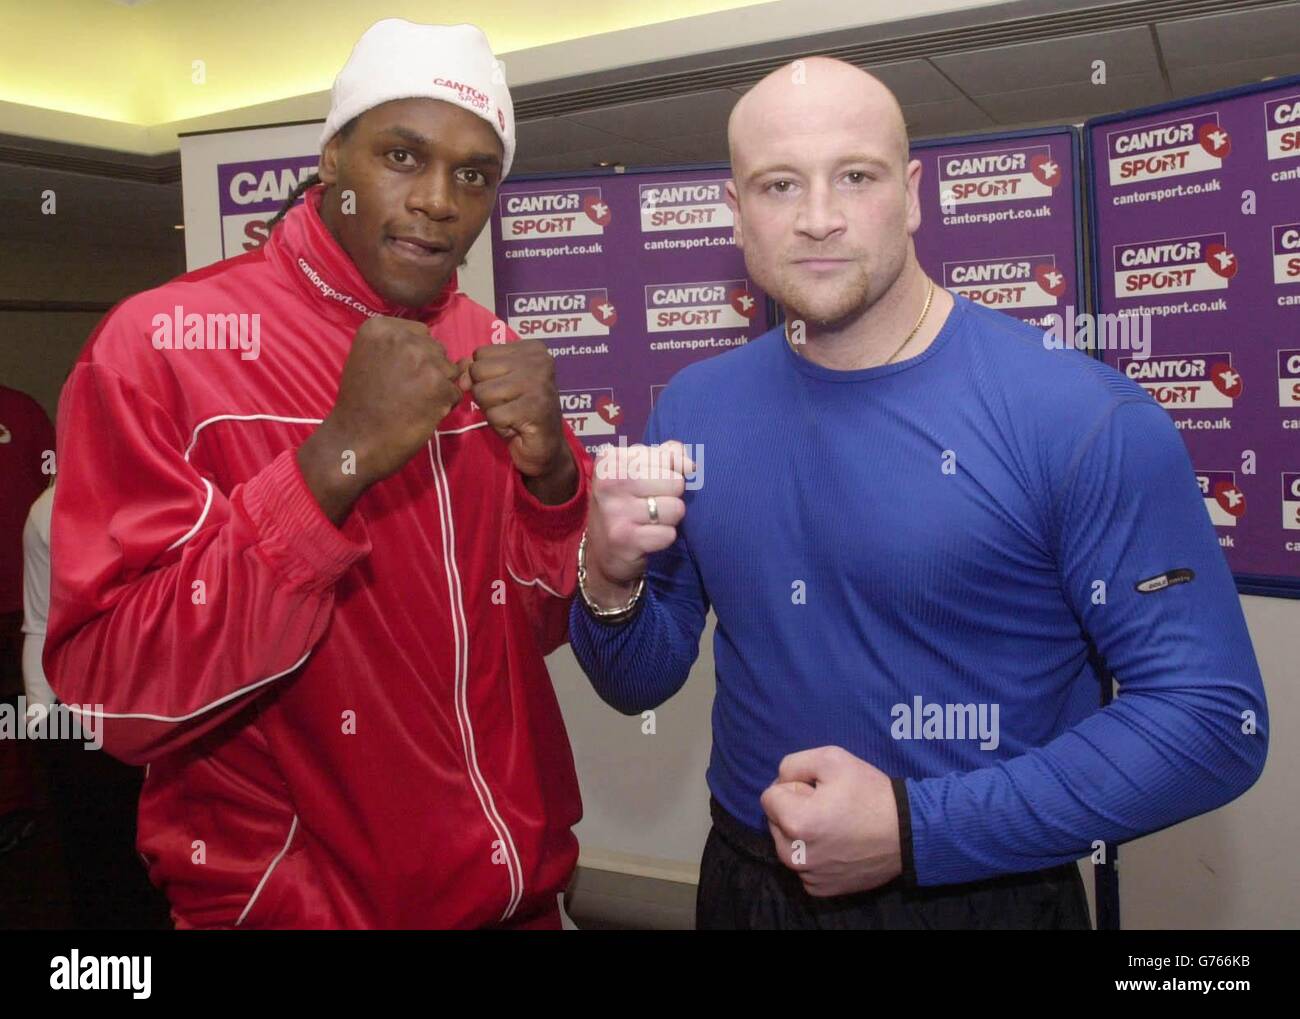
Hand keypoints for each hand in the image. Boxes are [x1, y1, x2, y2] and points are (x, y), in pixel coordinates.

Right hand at [298, 315, 462, 522]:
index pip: (420, 333)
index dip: (415, 357)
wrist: (353, 441)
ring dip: (438, 388)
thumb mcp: (371, 362)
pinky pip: (455, 392)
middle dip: (428, 370)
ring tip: (412, 404)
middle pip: (436, 350)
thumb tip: (460, 358)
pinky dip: (443, 406)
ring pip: (449, 370)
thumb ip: (406, 351)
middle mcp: (403, 338)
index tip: (396, 375)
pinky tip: (421, 415)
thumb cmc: (359, 405)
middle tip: (404, 393)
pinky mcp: (439, 386)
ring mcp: (423, 361)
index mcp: (380, 327)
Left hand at [462, 339, 575, 503]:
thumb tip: (461, 373)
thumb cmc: (519, 412)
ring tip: (512, 415)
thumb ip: (476, 370)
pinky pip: (493, 414)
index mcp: (532, 348)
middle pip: (479, 370)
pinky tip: (517, 426)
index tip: (507, 389)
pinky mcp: (534, 408)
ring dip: (492, 410)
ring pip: (483, 392)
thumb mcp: (496, 383)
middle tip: (508, 404)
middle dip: (485, 393)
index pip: (481, 353)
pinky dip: (500, 426)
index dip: (485, 377)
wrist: (545, 447)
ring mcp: (538, 383)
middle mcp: (539, 361)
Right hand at [583, 441, 692, 606]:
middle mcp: (609, 482)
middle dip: (673, 496)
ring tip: (651, 520)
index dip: (671, 471)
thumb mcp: (640, 470)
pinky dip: (665, 537)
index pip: (667, 456)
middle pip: (675, 482)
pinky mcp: (623, 538)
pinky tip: (647, 537)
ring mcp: (614, 511)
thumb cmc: (627, 502)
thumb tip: (690, 466)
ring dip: (670, 518)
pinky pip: (668, 534)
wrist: (604, 550)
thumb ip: (668, 455)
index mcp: (611, 459)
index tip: (654, 482)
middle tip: (653, 504)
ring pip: (675, 508)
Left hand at [760, 746, 902, 896]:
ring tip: (835, 825)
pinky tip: (838, 845)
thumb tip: (780, 782)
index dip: (795, 787)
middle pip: (776, 822)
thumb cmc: (870, 793)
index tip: (820, 791)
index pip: (769, 796)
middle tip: (829, 806)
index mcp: (794, 823)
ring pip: (787, 844)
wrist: (908, 833)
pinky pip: (803, 864)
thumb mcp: (831, 758)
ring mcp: (806, 875)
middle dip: (795, 810)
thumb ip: (792, 764)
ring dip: (802, 833)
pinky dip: (814, 854)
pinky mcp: (819, 889)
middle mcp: (794, 855)